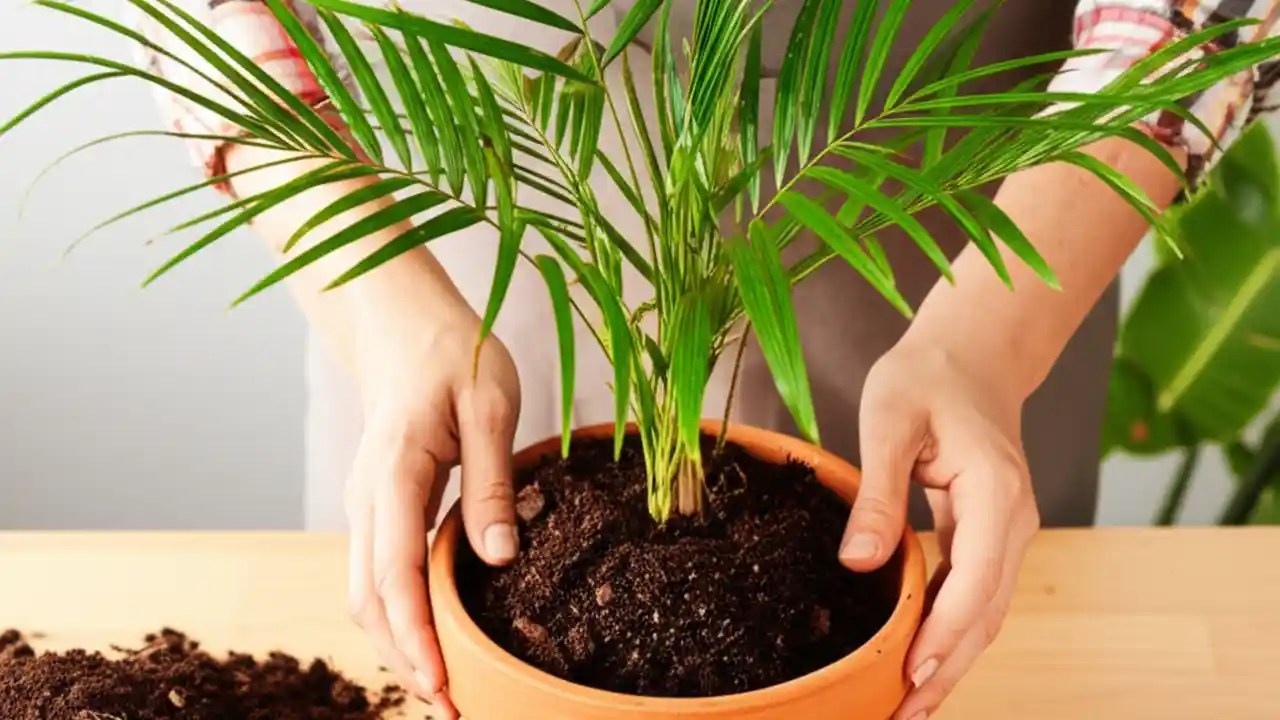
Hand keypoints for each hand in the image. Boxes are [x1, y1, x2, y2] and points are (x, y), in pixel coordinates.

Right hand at [344, 299, 520, 719]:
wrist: (406, 325)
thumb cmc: (456, 353)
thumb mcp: (491, 406)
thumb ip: (492, 483)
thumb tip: (499, 559)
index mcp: (394, 473)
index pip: (394, 574)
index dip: (417, 637)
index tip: (442, 684)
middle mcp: (366, 499)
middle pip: (369, 601)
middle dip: (405, 661)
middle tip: (452, 710)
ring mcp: (366, 506)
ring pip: (365, 595)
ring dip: (399, 646)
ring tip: (444, 690)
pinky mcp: (378, 509)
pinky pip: (377, 575)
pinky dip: (399, 617)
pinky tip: (432, 639)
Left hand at [839, 339, 1039, 719]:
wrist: (969, 357)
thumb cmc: (925, 378)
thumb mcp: (887, 421)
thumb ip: (876, 493)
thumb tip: (856, 563)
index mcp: (994, 491)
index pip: (975, 580)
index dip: (944, 634)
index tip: (909, 673)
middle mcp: (1013, 520)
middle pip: (987, 612)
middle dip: (948, 668)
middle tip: (902, 714)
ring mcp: (1008, 531)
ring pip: (986, 612)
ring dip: (952, 661)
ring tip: (908, 706)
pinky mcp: (990, 536)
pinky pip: (975, 595)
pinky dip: (951, 633)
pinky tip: (920, 660)